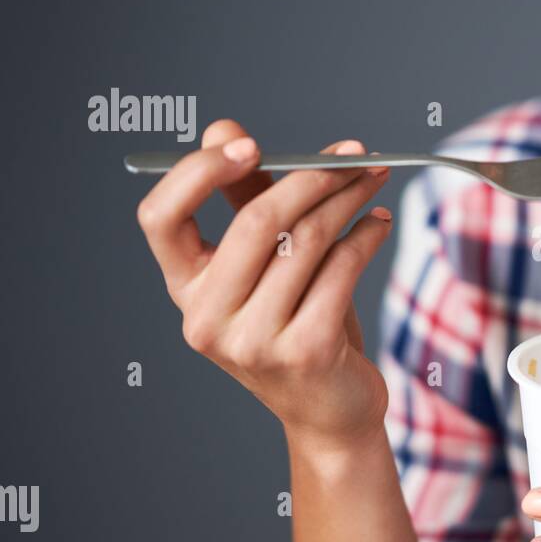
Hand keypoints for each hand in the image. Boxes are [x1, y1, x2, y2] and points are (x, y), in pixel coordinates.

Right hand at [136, 119, 393, 443]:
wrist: (330, 413)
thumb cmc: (296, 325)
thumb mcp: (265, 266)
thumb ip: (244, 199)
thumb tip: (222, 128)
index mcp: (186, 289)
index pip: (160, 218)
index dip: (198, 172)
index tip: (248, 143)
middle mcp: (207, 318)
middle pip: (256, 221)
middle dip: (312, 177)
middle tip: (353, 155)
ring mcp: (254, 341)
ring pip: (308, 240)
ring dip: (350, 198)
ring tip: (373, 181)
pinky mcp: (307, 351)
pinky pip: (342, 269)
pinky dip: (368, 235)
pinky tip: (380, 223)